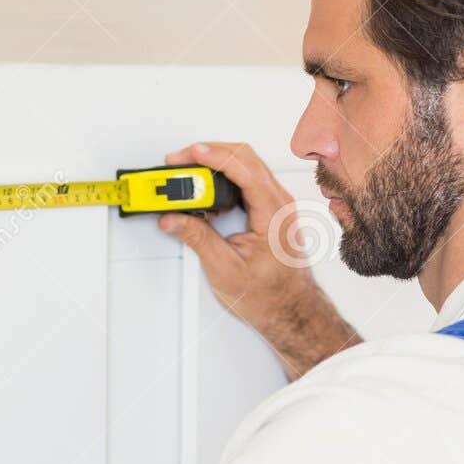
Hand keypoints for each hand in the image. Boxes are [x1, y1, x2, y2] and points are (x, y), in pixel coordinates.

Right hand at [159, 142, 359, 378]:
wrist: (290, 311)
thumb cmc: (269, 295)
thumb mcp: (224, 269)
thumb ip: (197, 238)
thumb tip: (173, 218)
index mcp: (273, 215)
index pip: (245, 170)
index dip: (215, 156)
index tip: (191, 153)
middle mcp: (280, 204)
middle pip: (246, 158)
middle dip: (210, 152)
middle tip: (180, 161)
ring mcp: (278, 204)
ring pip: (248, 164)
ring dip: (217, 161)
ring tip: (188, 171)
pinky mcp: (272, 209)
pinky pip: (250, 178)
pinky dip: (226, 174)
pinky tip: (207, 186)